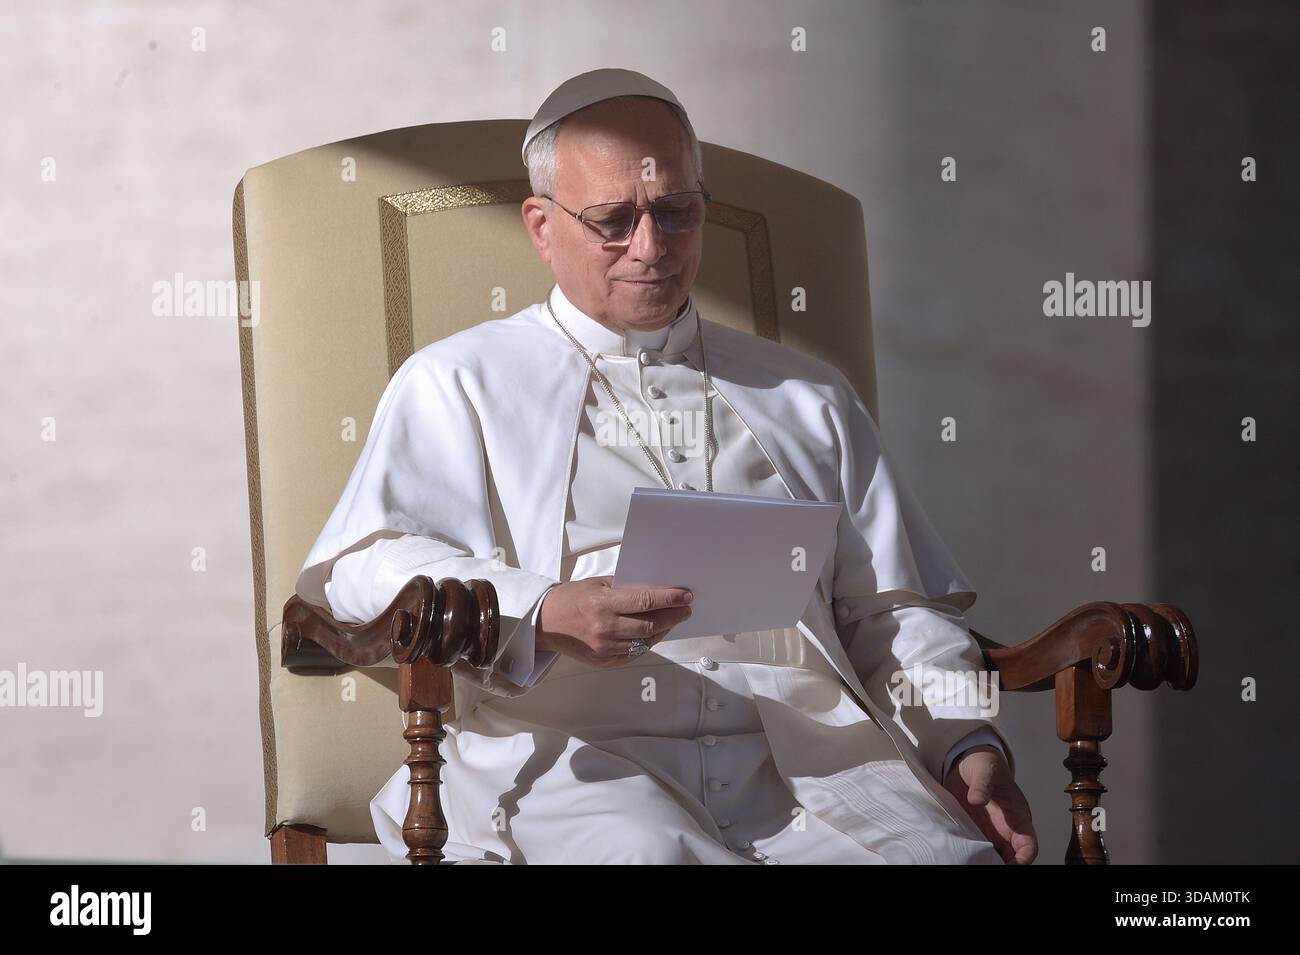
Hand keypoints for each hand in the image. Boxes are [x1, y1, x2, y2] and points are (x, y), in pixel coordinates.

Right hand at [535, 575, 693, 667]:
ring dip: (662, 631)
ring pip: (644, 643)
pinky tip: (653, 634)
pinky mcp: (603, 662)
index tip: (686, 596)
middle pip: (650, 626)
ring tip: (672, 621)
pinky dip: (646, 644)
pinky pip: (633, 654)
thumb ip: (625, 588)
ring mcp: (604, 649)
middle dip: (672, 616)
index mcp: (603, 604)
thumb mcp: (597, 585)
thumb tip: (655, 590)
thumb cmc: (571, 598)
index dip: (669, 599)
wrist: (545, 622)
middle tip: (686, 609)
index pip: (645, 602)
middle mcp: (605, 628)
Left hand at [943, 745, 1037, 864]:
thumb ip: (983, 784)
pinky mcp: (974, 831)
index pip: (1028, 845)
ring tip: (972, 862)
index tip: (1011, 865)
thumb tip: (977, 799)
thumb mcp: (985, 771)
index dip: (1023, 859)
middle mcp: (1006, 829)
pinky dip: (972, 856)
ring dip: (986, 861)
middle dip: (1003, 865)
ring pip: (994, 857)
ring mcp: (989, 832)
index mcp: (1018, 817)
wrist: (966, 762)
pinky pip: (976, 849)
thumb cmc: (985, 765)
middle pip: (1012, 858)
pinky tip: (961, 856)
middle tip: (984, 864)